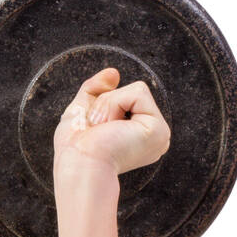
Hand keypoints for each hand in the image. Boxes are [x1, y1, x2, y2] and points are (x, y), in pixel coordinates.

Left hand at [52, 67, 171, 177]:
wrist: (78, 164)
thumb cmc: (76, 148)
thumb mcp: (83, 110)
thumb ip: (97, 89)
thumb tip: (114, 73)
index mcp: (139, 137)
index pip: (126, 99)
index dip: (104, 105)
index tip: (95, 128)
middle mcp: (153, 138)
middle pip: (131, 92)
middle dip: (105, 103)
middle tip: (98, 129)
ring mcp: (160, 134)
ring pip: (135, 90)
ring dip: (109, 105)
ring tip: (104, 129)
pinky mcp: (158, 130)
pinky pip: (137, 92)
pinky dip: (116, 104)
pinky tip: (111, 127)